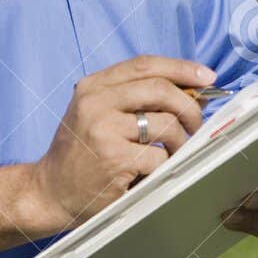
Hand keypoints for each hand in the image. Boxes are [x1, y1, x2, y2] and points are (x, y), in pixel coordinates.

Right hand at [27, 55, 209, 233]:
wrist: (49, 192)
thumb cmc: (82, 152)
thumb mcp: (99, 114)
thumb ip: (137, 99)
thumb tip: (195, 92)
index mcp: (93, 86)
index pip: (145, 64)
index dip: (181, 68)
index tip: (207, 77)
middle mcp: (95, 103)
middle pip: (161, 90)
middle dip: (189, 107)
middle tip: (196, 125)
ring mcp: (104, 131)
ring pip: (167, 125)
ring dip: (181, 142)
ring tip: (174, 153)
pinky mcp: (115, 159)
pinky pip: (160, 157)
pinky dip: (165, 166)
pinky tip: (154, 172)